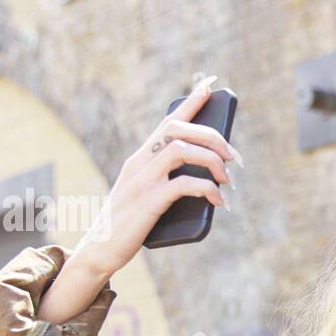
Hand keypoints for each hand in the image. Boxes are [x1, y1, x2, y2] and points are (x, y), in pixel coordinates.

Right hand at [77, 75, 242, 276]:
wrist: (100, 249)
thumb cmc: (130, 224)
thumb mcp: (149, 197)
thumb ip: (169, 184)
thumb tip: (209, 184)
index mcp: (140, 158)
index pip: (168, 121)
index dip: (190, 102)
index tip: (210, 86)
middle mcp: (140, 162)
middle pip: (178, 129)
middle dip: (212, 136)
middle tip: (234, 156)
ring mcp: (143, 180)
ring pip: (181, 149)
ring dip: (212, 159)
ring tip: (228, 179)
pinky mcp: (148, 201)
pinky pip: (184, 184)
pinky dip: (208, 188)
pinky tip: (220, 201)